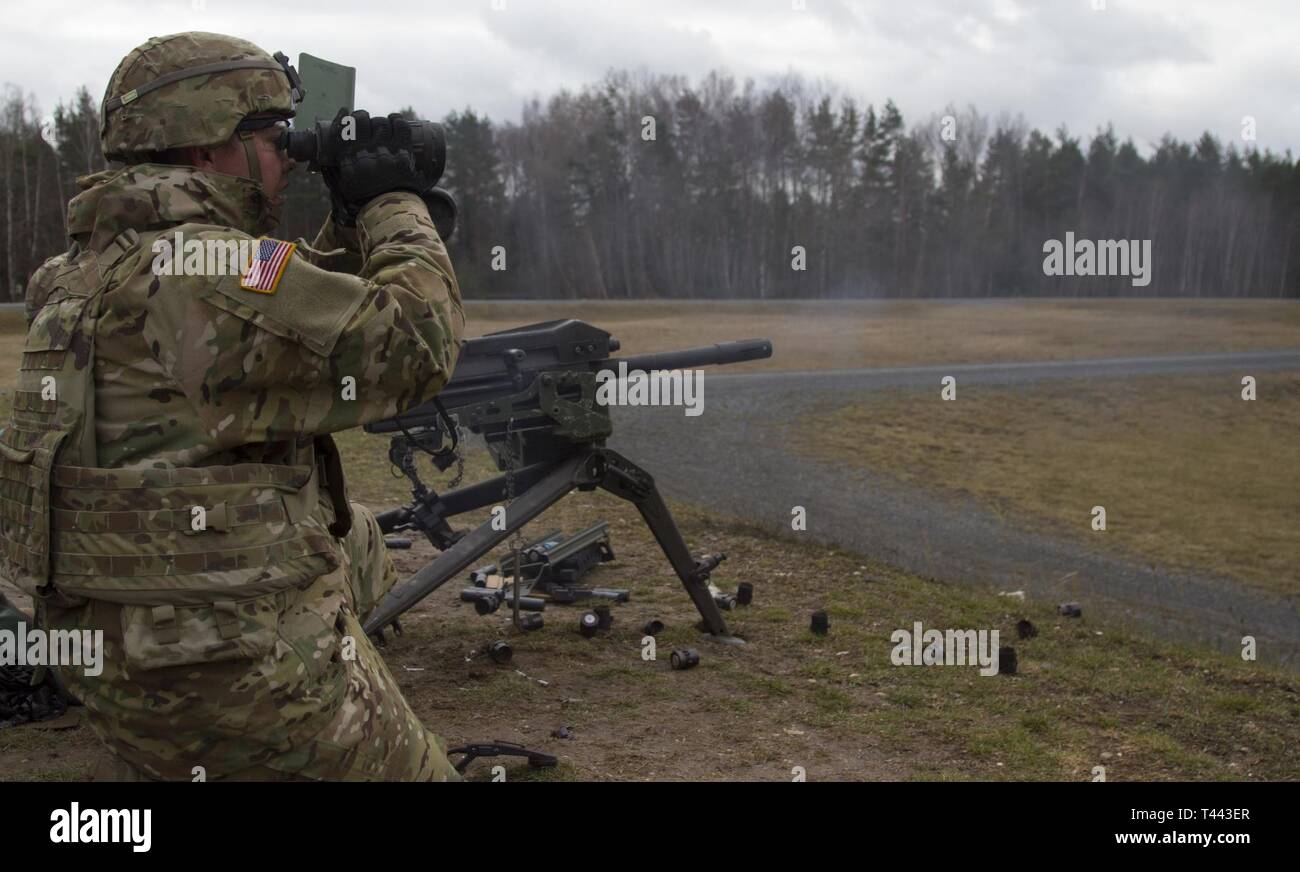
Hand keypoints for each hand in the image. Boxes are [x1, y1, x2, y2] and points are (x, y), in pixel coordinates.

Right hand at [322, 110, 429, 225]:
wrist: (388, 209)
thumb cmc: (363, 197)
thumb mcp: (342, 182)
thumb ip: (337, 167)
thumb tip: (334, 154)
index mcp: (348, 157)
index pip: (341, 128)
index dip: (343, 118)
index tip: (345, 114)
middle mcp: (365, 150)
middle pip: (362, 120)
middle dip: (362, 118)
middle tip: (366, 123)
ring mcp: (385, 149)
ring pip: (381, 122)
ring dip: (380, 122)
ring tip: (381, 126)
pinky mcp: (403, 151)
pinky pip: (401, 127)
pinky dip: (397, 121)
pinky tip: (395, 121)